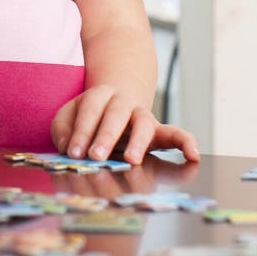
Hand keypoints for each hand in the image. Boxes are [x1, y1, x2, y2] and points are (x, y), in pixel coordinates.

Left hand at [50, 84, 200, 165]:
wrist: (115, 100)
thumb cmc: (88, 115)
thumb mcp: (69, 116)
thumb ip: (63, 130)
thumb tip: (67, 149)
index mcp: (100, 95)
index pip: (91, 109)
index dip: (81, 130)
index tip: (73, 152)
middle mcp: (124, 102)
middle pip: (116, 114)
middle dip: (106, 135)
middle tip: (95, 156)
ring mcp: (143, 115)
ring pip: (144, 123)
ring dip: (138, 142)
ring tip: (131, 160)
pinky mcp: (158, 132)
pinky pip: (176, 134)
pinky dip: (186, 142)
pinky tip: (193, 155)